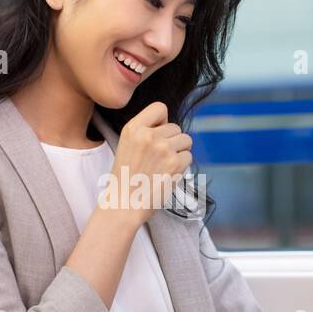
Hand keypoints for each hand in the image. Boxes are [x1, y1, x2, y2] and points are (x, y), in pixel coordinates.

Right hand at [104, 101, 191, 226]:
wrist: (124, 204)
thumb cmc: (126, 177)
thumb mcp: (126, 144)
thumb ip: (145, 131)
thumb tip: (170, 127)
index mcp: (133, 128)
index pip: (160, 108)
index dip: (163, 121)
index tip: (159, 133)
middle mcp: (149, 135)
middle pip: (176, 127)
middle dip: (172, 141)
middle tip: (158, 158)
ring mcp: (163, 148)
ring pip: (186, 140)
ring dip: (179, 152)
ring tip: (164, 166)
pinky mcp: (175, 163)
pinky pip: (189, 156)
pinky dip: (182, 166)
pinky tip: (167, 174)